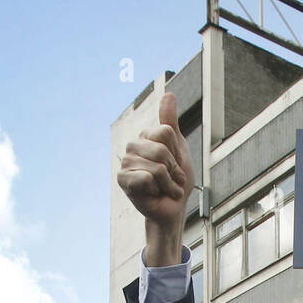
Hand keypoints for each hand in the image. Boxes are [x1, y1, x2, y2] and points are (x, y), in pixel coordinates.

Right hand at [117, 93, 195, 247]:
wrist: (173, 208)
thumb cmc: (176, 181)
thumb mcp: (179, 149)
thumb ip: (170, 122)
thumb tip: (168, 93)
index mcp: (146, 137)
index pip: (166, 132)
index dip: (177, 152)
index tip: (176, 164)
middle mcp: (133, 147)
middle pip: (161, 149)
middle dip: (173, 169)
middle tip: (171, 179)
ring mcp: (126, 163)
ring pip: (157, 167)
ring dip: (168, 183)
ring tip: (164, 188)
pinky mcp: (123, 180)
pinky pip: (147, 178)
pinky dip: (158, 190)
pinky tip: (154, 194)